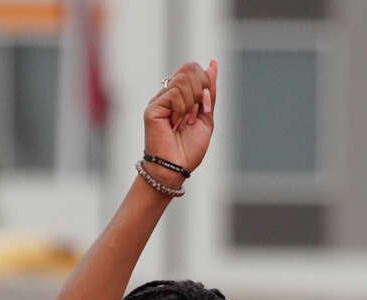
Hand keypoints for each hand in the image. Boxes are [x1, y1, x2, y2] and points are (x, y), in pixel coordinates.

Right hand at [143, 59, 216, 177]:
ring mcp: (160, 100)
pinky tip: (176, 123)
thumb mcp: (207, 118)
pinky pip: (174, 93)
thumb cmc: (189, 149)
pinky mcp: (153, 107)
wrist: (176, 168)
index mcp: (181, 95)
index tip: (204, 107)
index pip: (193, 69)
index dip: (205, 83)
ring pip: (182, 80)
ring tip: (185, 122)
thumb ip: (209, 93)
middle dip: (199, 91)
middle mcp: (168, 94)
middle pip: (189, 69)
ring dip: (191, 104)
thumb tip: (213, 64)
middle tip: (194, 115)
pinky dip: (182, 109)